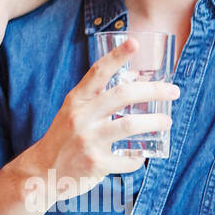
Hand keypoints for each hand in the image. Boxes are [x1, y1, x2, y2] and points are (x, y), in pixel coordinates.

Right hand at [30, 38, 179, 201]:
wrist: (41, 171)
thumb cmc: (63, 138)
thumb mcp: (74, 112)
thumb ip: (99, 96)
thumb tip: (134, 77)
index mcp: (77, 100)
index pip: (98, 72)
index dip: (117, 56)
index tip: (135, 42)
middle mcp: (81, 116)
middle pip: (122, 95)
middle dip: (153, 90)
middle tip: (174, 91)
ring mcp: (88, 140)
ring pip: (129, 125)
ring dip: (154, 122)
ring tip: (166, 122)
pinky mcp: (95, 163)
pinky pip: (127, 159)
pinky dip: (137, 158)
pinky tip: (140, 155)